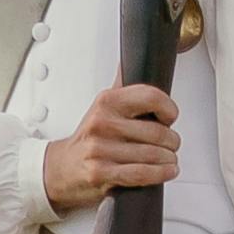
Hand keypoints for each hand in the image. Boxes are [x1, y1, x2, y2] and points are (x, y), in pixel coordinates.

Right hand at [40, 81, 179, 213]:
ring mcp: (100, 149)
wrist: (61, 168)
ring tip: (168, 159)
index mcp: (106, 102)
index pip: (150, 96)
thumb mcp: (102, 107)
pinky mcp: (101, 173)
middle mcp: (102, 123)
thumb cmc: (88, 138)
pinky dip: (160, 173)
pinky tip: (166, 170)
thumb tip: (130, 60)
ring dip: (169, 159)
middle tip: (171, 144)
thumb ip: (121, 86)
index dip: (169, 108)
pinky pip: (142, 173)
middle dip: (172, 141)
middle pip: (157, 131)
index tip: (170, 117)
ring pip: (153, 155)